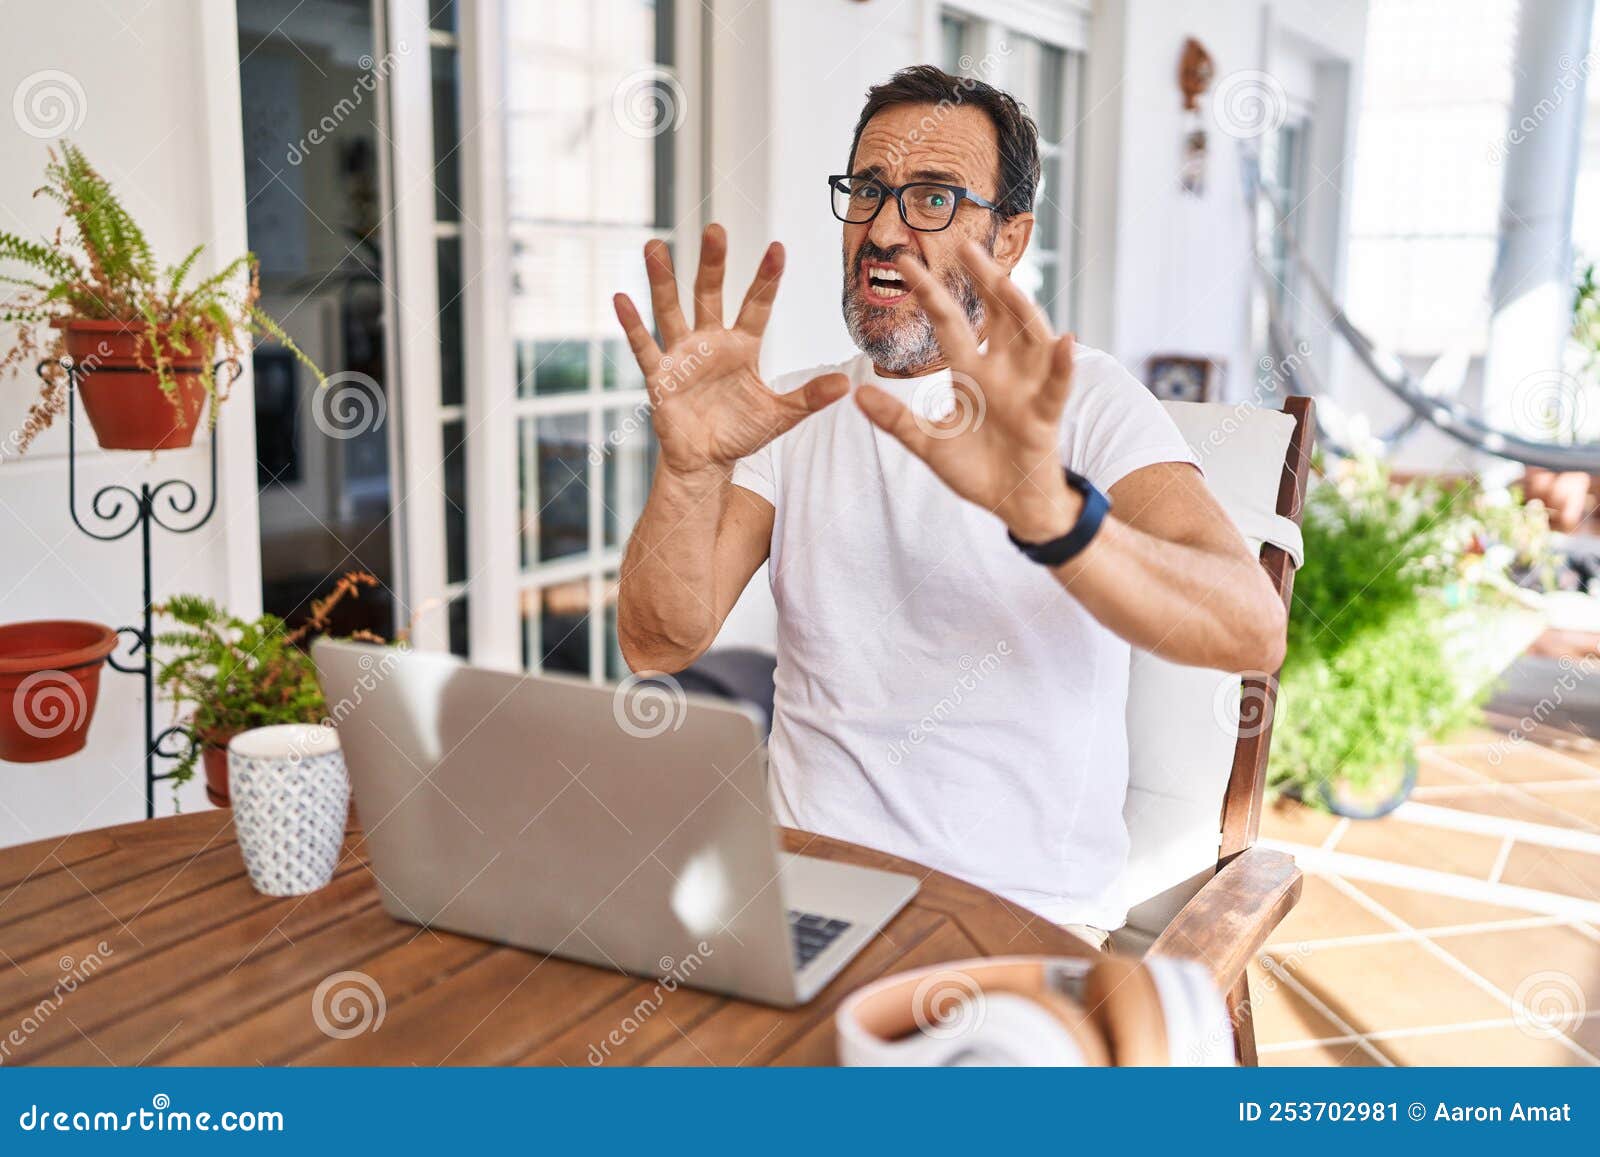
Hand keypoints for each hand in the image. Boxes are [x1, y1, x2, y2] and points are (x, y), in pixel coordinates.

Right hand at [614, 225, 847, 480]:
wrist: (705, 461)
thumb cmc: (740, 433)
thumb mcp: (780, 416)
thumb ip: (808, 398)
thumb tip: (845, 385)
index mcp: (742, 346)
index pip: (757, 305)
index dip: (766, 278)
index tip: (778, 247)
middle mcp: (710, 342)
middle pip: (710, 295)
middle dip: (712, 263)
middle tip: (715, 228)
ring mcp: (682, 356)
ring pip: (672, 310)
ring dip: (663, 280)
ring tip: (654, 245)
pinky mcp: (659, 376)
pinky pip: (645, 347)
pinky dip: (633, 324)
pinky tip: (622, 297)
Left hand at [854, 241, 1080, 542]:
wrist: (1009, 503)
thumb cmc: (976, 468)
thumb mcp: (927, 443)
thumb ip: (895, 420)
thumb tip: (855, 396)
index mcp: (971, 372)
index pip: (948, 322)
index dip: (929, 292)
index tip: (905, 261)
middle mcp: (1001, 370)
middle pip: (995, 314)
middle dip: (984, 281)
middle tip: (967, 246)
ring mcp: (1026, 388)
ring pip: (1028, 337)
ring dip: (1020, 308)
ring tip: (1005, 281)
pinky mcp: (1044, 414)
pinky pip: (1057, 386)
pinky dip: (1064, 366)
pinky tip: (1066, 341)